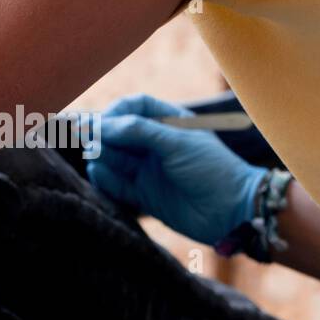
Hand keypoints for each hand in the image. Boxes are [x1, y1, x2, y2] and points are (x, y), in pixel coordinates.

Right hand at [86, 93, 266, 246]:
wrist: (233, 212)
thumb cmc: (213, 169)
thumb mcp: (177, 143)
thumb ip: (139, 131)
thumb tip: (102, 125)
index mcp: (170, 123)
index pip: (134, 107)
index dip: (115, 112)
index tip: (103, 123)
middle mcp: (157, 144)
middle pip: (119, 132)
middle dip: (102, 134)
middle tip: (87, 139)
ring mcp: (150, 170)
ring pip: (115, 158)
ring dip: (101, 156)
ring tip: (95, 157)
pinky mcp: (146, 195)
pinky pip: (118, 184)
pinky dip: (105, 179)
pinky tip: (99, 174)